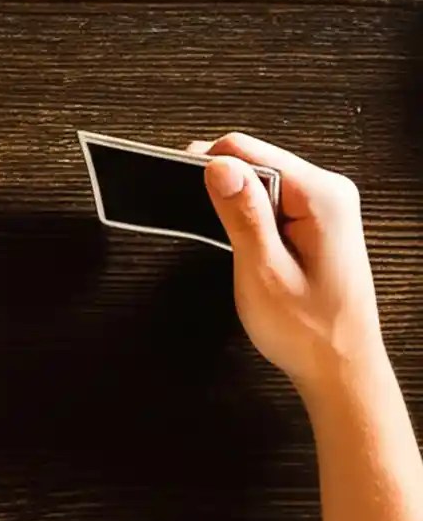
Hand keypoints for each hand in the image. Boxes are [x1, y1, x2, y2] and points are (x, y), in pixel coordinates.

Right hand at [191, 132, 383, 392]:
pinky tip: (244, 244)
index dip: (207, 166)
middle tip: (205, 225)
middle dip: (222, 186)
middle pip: (254, 160)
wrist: (341, 370)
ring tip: (230, 242)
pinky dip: (249, 216)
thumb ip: (242, 215)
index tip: (180, 189)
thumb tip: (218, 166)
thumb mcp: (263, 272)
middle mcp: (329, 193)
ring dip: (235, 204)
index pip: (247, 150)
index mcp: (321, 197)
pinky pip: (271, 199)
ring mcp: (325, 206)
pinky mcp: (317, 221)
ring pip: (260, 180)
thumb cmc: (308, 332)